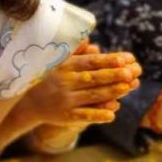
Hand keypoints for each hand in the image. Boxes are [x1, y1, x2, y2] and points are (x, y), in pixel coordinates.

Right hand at [20, 46, 140, 126]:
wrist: (28, 102)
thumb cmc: (49, 79)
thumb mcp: (58, 63)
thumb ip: (77, 54)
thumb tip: (95, 46)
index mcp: (64, 66)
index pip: (90, 62)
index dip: (109, 60)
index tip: (126, 58)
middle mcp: (64, 82)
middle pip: (93, 77)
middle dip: (114, 74)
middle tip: (132, 72)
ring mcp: (65, 99)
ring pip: (92, 95)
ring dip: (111, 91)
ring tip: (128, 87)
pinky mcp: (65, 115)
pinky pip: (84, 114)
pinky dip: (98, 114)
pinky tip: (113, 113)